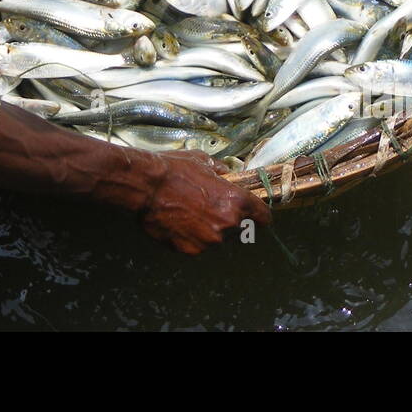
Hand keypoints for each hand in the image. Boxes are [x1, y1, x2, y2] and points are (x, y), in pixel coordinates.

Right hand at [136, 150, 271, 253]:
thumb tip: (227, 174)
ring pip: (217, 239)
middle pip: (240, 229)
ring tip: (189, 214)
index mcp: (236, 200)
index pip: (264, 217)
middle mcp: (228, 224)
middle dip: (230, 221)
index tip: (256, 215)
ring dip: (209, 230)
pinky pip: (197, 246)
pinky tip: (178, 223)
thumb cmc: (175, 169)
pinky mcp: (191, 250)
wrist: (146, 186)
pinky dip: (191, 238)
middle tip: (210, 208)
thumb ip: (221, 171)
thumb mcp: (203, 161)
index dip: (260, 215)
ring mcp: (210, 240)